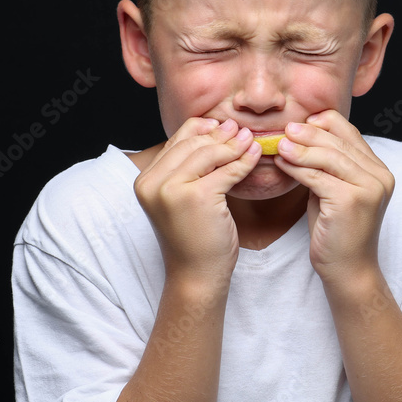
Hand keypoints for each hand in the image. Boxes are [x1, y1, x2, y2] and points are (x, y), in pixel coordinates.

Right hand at [133, 117, 260, 287]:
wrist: (196, 274)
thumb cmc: (195, 236)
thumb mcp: (184, 196)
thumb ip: (190, 167)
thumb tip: (217, 127)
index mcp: (145, 180)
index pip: (176, 140)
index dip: (203, 128)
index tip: (223, 126)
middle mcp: (152, 183)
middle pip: (193, 143)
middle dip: (221, 134)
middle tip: (241, 130)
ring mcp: (172, 190)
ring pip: (210, 153)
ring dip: (235, 144)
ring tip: (251, 139)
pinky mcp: (197, 198)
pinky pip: (227, 171)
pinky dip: (245, 161)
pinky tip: (255, 155)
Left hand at [273, 110, 394, 284]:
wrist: (348, 270)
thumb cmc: (336, 231)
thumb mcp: (333, 190)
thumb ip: (326, 167)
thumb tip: (300, 138)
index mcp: (379, 170)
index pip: (351, 133)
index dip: (324, 123)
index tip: (300, 124)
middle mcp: (380, 176)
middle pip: (339, 142)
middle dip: (309, 133)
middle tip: (285, 129)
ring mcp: (369, 188)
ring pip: (329, 156)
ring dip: (301, 148)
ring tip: (279, 144)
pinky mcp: (352, 200)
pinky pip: (318, 177)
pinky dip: (297, 168)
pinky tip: (282, 163)